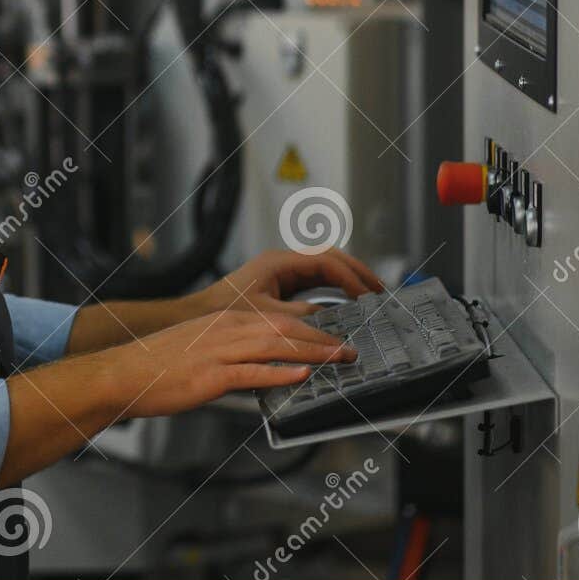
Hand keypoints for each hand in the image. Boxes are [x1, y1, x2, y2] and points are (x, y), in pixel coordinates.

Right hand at [114, 310, 356, 417]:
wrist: (122, 374)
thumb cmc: (155, 366)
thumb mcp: (199, 348)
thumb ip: (231, 353)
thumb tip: (261, 367)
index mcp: (223, 322)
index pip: (278, 320)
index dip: (311, 329)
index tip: (334, 339)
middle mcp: (224, 330)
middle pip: (285, 329)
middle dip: (322, 339)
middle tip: (350, 350)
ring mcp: (218, 351)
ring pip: (276, 346)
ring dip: (313, 352)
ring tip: (340, 359)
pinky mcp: (210, 376)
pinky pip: (252, 373)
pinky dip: (280, 374)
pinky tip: (301, 376)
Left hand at [186, 248, 384, 318]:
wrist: (200, 316)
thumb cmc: (224, 311)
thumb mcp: (268, 317)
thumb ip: (300, 318)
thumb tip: (329, 321)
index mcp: (278, 262)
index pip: (325, 262)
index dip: (350, 278)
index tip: (366, 295)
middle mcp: (282, 262)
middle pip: (329, 258)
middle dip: (356, 271)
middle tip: (379, 289)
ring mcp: (282, 271)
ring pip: (324, 267)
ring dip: (348, 278)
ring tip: (370, 293)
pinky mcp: (281, 283)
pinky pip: (315, 280)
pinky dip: (335, 287)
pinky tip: (347, 300)